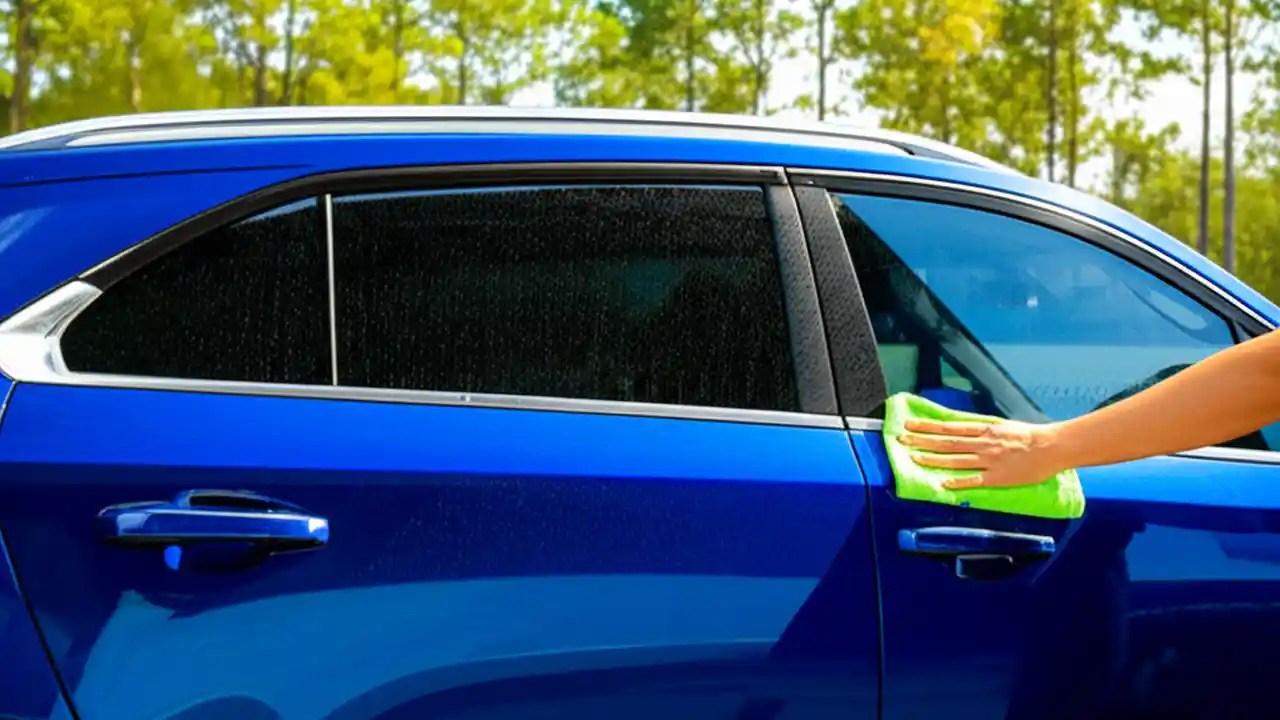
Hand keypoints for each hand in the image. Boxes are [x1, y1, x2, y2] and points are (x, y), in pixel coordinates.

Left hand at [898, 419, 1066, 489]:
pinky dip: (958, 482)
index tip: (910, 424)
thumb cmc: (1027, 435)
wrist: (1052, 446)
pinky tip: (942, 483)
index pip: (949, 427)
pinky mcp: (998, 477)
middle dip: (922, 441)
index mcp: (983, 429)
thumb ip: (979, 429)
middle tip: (902, 439)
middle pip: (946, 442)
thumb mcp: (1000, 425)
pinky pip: (974, 480)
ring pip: (956, 460)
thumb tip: (958, 428)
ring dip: (933, 459)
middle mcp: (983, 443)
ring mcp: (989, 460)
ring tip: (914, 458)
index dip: (927, 426)